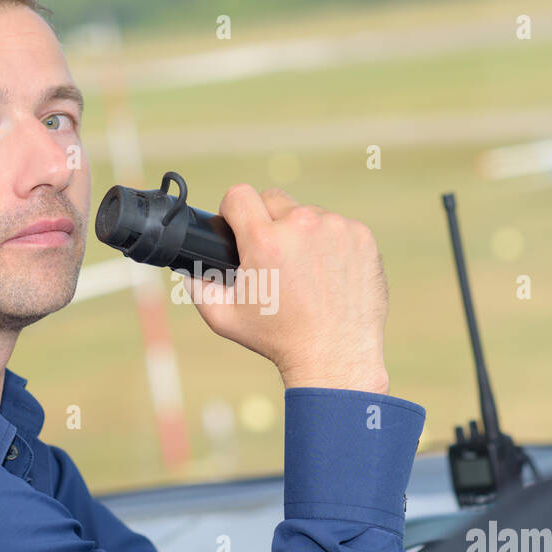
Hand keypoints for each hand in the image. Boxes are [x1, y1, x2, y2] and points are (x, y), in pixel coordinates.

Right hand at [181, 184, 389, 393]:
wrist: (335, 356)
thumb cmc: (277, 339)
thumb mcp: (223, 317)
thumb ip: (197, 284)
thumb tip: (190, 264)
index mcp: (265, 240)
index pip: (239, 195)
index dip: (232, 210)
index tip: (237, 226)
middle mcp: (302, 226)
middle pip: (273, 200)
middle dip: (267, 222)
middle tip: (271, 255)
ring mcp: (336, 228)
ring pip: (307, 214)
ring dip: (301, 233)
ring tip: (303, 270)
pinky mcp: (361, 236)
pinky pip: (336, 227)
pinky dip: (329, 243)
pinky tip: (327, 272)